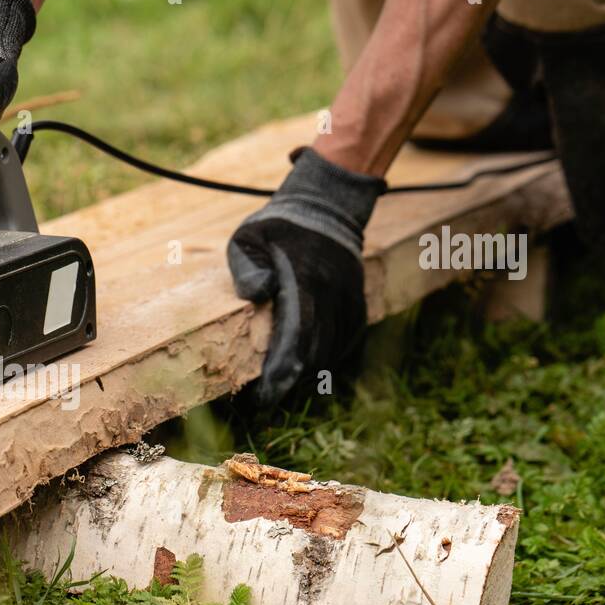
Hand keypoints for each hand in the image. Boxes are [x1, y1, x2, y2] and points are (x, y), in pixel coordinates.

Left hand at [226, 147, 384, 406]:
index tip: (265, 396)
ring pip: (334, 348)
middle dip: (291, 379)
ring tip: (285, 382)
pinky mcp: (358, 299)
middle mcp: (331, 290)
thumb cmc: (276, 228)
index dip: (280, 370)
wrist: (325, 207)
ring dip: (310, 370)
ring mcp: (348, 295)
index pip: (294, 333)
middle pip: (315, 348)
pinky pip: (349, 338)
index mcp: (302, 277)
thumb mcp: (248, 238)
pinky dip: (331, 356)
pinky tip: (312, 366)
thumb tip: (258, 295)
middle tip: (268, 397)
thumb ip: (247, 267)